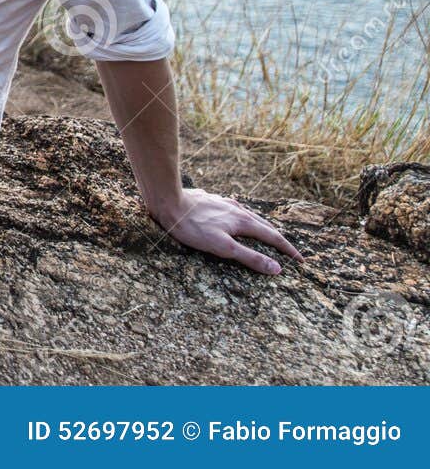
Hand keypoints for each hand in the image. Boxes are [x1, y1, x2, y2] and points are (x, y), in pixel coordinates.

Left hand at [149, 187, 304, 273]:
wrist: (168, 200)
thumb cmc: (192, 227)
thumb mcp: (222, 247)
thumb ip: (249, 257)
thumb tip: (276, 268)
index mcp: (243, 221)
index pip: (273, 237)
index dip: (288, 249)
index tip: (300, 260)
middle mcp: (237, 209)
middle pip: (264, 224)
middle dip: (277, 238)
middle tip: (287, 249)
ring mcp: (223, 203)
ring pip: (248, 215)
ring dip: (261, 226)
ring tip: (265, 233)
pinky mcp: (211, 200)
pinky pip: (233, 210)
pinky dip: (242, 218)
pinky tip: (235, 217)